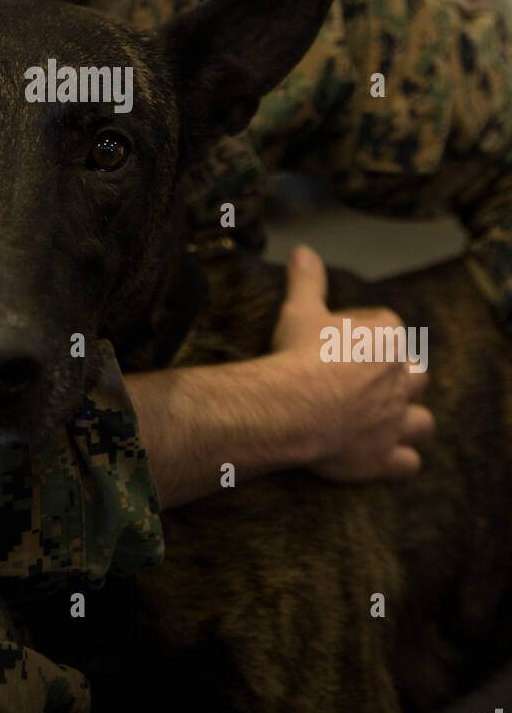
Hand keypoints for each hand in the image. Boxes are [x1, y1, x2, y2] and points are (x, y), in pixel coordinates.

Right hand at [272, 244, 434, 482]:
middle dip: (397, 376)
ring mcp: (395, 421)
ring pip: (422, 421)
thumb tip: (303, 251)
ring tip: (380, 417)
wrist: (291, 409)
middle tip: (361, 377)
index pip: (388, 325)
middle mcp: (400, 380)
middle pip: (415, 373)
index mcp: (386, 340)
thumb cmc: (298, 355)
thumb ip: (307, 280)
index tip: (334, 334)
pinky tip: (380, 454)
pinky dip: (399, 459)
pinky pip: (408, 462)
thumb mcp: (300, 309)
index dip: (363, 328)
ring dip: (408, 419)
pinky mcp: (383, 456)